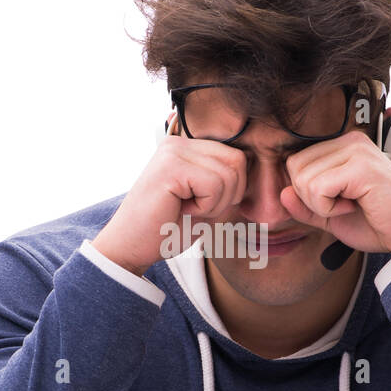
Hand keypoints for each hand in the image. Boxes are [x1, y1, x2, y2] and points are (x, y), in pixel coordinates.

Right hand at [92, 114, 246, 275]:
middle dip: (228, 195)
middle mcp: (180, 142)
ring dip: (215, 204)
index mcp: (188, 147)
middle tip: (197, 209)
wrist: (132, 247)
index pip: (237, 157)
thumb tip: (258, 168)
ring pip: (229, 174)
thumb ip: (227, 184)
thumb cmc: (168, 228)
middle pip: (238, 161)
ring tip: (187, 209)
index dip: (232, 189)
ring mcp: (174, 151)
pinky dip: (205, 206)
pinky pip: (214, 184)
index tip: (203, 205)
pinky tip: (181, 210)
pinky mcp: (171, 166)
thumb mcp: (208, 203)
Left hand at [279, 111, 390, 253]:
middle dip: (310, 198)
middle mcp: (350, 141)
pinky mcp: (360, 166)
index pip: (296, 162)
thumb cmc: (377, 223)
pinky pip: (317, 188)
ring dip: (321, 204)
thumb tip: (283, 193)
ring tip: (350, 206)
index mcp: (343, 146)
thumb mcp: (331, 216)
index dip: (307, 193)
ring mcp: (356, 150)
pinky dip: (328, 208)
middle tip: (342, 206)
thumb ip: (306, 206)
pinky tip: (354, 207)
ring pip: (303, 178)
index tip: (337, 203)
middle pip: (295, 167)